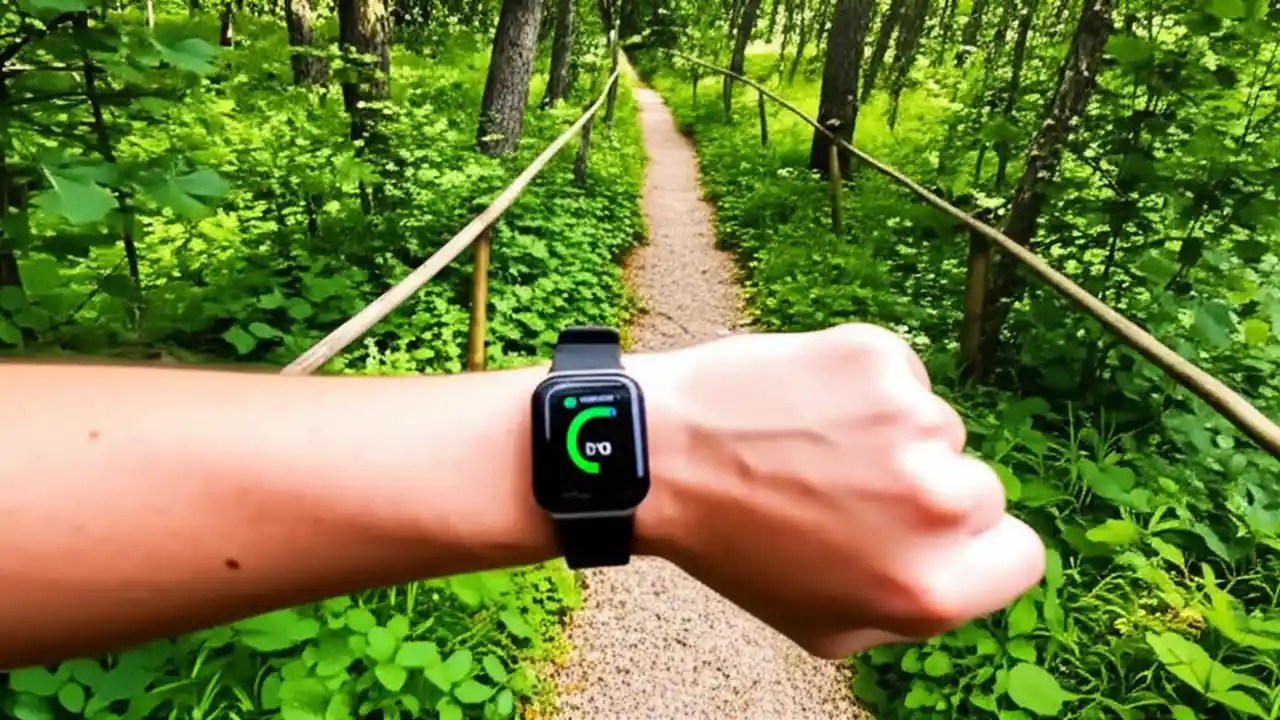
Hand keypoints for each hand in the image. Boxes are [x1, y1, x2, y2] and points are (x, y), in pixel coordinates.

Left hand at [630, 323, 1045, 657]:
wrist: (660, 456)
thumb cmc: (735, 548)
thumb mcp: (829, 628)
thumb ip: (917, 610)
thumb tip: (965, 568)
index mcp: (933, 587)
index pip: (1023, 557)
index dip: (978, 546)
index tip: (930, 532)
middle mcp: (936, 504)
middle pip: (980, 489)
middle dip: (926, 490)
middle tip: (844, 492)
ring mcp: (911, 422)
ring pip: (936, 427)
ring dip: (889, 435)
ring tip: (809, 449)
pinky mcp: (879, 358)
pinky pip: (901, 376)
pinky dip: (863, 386)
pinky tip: (805, 405)